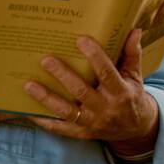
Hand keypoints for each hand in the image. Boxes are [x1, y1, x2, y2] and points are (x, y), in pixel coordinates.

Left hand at [23, 30, 159, 153]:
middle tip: (46, 60)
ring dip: (46, 98)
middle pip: (81, 91)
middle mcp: (105, 108)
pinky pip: (60, 128)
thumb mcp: (135, 77)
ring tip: (28, 85)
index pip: (107, 72)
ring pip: (66, 111)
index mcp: (120, 92)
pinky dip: (44, 121)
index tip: (81, 40)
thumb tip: (134, 31)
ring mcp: (92, 122)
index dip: (95, 57)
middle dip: (63, 75)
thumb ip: (132, 54)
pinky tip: (28, 111)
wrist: (135, 130)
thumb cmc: (132, 97)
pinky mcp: (81, 133)